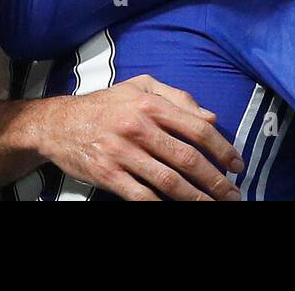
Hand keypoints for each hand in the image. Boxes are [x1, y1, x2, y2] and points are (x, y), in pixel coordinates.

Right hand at [31, 74, 244, 200]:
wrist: (58, 124)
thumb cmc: (105, 104)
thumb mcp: (141, 86)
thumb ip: (177, 98)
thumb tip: (211, 117)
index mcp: (151, 105)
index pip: (197, 128)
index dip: (222, 149)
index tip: (237, 165)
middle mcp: (139, 128)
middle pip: (187, 159)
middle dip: (215, 180)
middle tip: (233, 194)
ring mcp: (123, 153)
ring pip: (168, 181)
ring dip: (196, 198)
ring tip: (213, 206)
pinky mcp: (108, 175)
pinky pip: (141, 196)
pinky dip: (161, 205)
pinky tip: (177, 209)